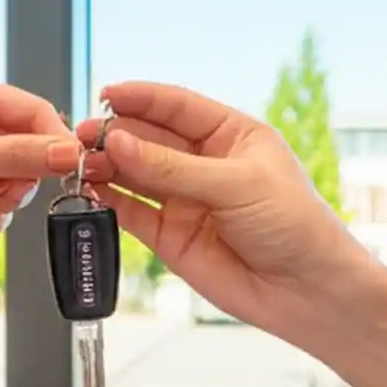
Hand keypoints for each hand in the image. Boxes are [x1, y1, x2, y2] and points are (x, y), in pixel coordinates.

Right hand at [72, 81, 386, 386]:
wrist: (307, 291)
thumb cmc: (294, 226)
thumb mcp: (235, 184)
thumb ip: (172, 166)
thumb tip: (119, 144)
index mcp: (232, 136)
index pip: (177, 107)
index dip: (141, 98)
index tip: (106, 95)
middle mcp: (204, 164)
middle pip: (149, 139)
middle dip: (115, 134)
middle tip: (82, 135)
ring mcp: (185, 200)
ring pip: (134, 174)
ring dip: (106, 166)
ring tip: (79, 162)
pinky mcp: (170, 236)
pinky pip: (131, 212)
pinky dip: (108, 202)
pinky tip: (90, 190)